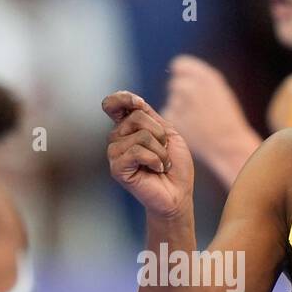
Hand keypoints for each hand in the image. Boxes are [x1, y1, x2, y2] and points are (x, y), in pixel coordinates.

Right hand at [102, 91, 193, 219]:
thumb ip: (150, 116)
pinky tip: (156, 170)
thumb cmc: (175, 165)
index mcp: (127, 127)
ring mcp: (115, 154)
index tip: (139, 103)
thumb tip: (134, 102)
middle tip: (163, 152)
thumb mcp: (167, 132)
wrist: (178, 193)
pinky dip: (154, 160)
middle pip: (136, 116)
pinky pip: (137, 152)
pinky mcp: (117, 168)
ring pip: (140, 135)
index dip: (123, 98)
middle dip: (159, 133)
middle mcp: (117, 138)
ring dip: (159, 151)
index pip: (113, 104)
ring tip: (160, 164)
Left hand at [162, 55, 259, 187]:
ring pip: (172, 100)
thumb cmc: (226, 118)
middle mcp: (190, 86)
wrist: (227, 144)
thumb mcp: (219, 90)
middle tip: (196, 109)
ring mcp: (179, 103)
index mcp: (204, 76)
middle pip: (175, 84)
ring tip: (196, 120)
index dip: (182, 75)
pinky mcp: (172, 118)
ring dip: (179, 108)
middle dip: (182, 94)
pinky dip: (176, 120)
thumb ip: (199, 78)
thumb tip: (177, 70)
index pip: (179, 65)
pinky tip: (190, 128)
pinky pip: (168, 113)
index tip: (189, 85)